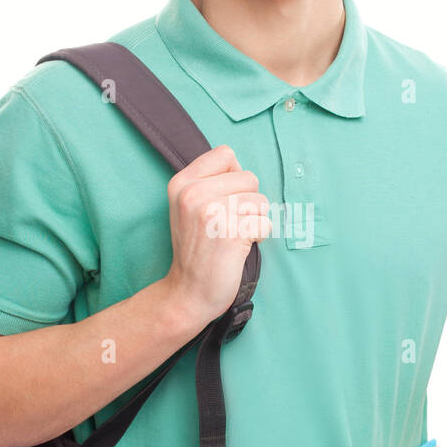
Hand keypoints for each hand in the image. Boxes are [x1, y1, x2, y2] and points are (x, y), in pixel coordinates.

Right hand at [163, 144, 271, 331]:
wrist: (187, 292)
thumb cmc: (196, 249)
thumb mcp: (188, 207)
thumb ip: (209, 182)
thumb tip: (241, 169)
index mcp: (182, 182)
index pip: (225, 154)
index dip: (234, 176)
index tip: (225, 199)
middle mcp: (193, 193)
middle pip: (249, 177)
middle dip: (248, 202)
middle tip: (229, 223)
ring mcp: (211, 212)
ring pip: (260, 200)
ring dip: (255, 220)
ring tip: (235, 235)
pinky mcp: (230, 233)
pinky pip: (265, 223)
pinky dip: (259, 237)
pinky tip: (240, 247)